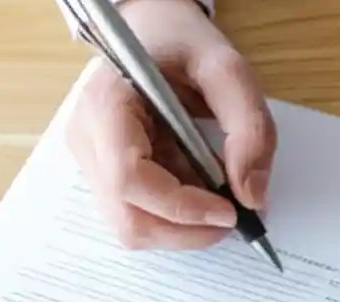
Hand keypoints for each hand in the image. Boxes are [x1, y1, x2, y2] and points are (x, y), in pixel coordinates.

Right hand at [67, 0, 276, 249]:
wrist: (153, 32)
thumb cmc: (181, 43)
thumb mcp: (229, 70)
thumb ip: (250, 128)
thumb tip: (251, 194)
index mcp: (107, 104)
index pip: (129, 179)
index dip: (180, 207)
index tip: (228, 211)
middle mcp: (88, 139)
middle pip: (128, 218)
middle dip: (186, 231)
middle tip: (233, 217)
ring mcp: (92, 161)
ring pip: (132, 226)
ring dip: (182, 227)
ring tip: (217, 197)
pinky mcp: (105, 175)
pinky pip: (139, 214)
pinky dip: (175, 216)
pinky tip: (198, 189)